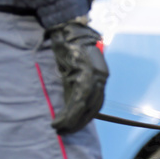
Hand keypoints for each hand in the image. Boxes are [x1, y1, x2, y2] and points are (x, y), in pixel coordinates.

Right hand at [47, 18, 108, 133]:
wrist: (66, 26)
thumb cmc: (67, 46)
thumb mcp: (73, 67)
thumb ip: (75, 82)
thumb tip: (71, 102)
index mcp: (99, 76)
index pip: (95, 103)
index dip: (85, 117)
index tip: (74, 127)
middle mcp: (100, 77)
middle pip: (93, 107)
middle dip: (79, 122)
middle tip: (65, 132)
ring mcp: (95, 75)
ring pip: (86, 106)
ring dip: (72, 121)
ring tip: (59, 129)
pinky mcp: (85, 73)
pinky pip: (79, 99)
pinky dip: (70, 113)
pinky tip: (59, 120)